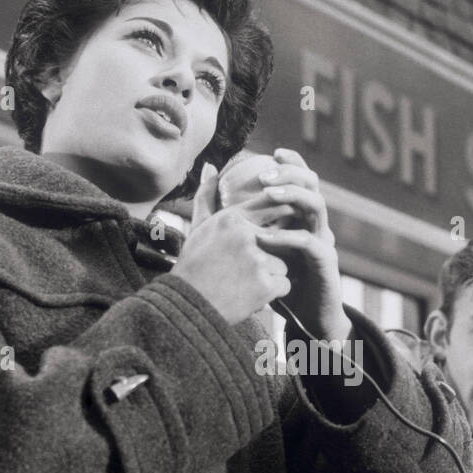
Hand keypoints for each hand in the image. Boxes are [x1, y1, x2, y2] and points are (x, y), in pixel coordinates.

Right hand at [171, 171, 292, 324]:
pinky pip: (284, 284)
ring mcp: (257, 261)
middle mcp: (246, 236)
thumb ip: (207, 195)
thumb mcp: (199, 227)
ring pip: (285, 263)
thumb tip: (211, 166)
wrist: (187, 306)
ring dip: (272, 275)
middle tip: (263, 261)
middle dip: (278, 249)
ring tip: (246, 283)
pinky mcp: (265, 285)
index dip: (282, 213)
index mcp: (232, 219)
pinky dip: (272, 293)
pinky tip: (250, 296)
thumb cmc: (193, 265)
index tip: (283, 222)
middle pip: (283, 236)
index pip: (272, 204)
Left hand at [247, 149, 349, 341]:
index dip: (290, 162)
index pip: (300, 178)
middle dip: (290, 174)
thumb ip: (231, 213)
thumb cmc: (276, 281)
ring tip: (268, 194)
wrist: (305, 317)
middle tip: (264, 175)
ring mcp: (323, 240)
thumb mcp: (252, 247)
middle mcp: (315, 222)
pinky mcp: (325, 262)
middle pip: (312, 184)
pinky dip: (288, 237)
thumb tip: (211, 176)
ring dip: (292, 196)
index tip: (269, 153)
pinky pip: (311, 242)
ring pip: (317, 206)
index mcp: (300, 215)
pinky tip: (266, 237)